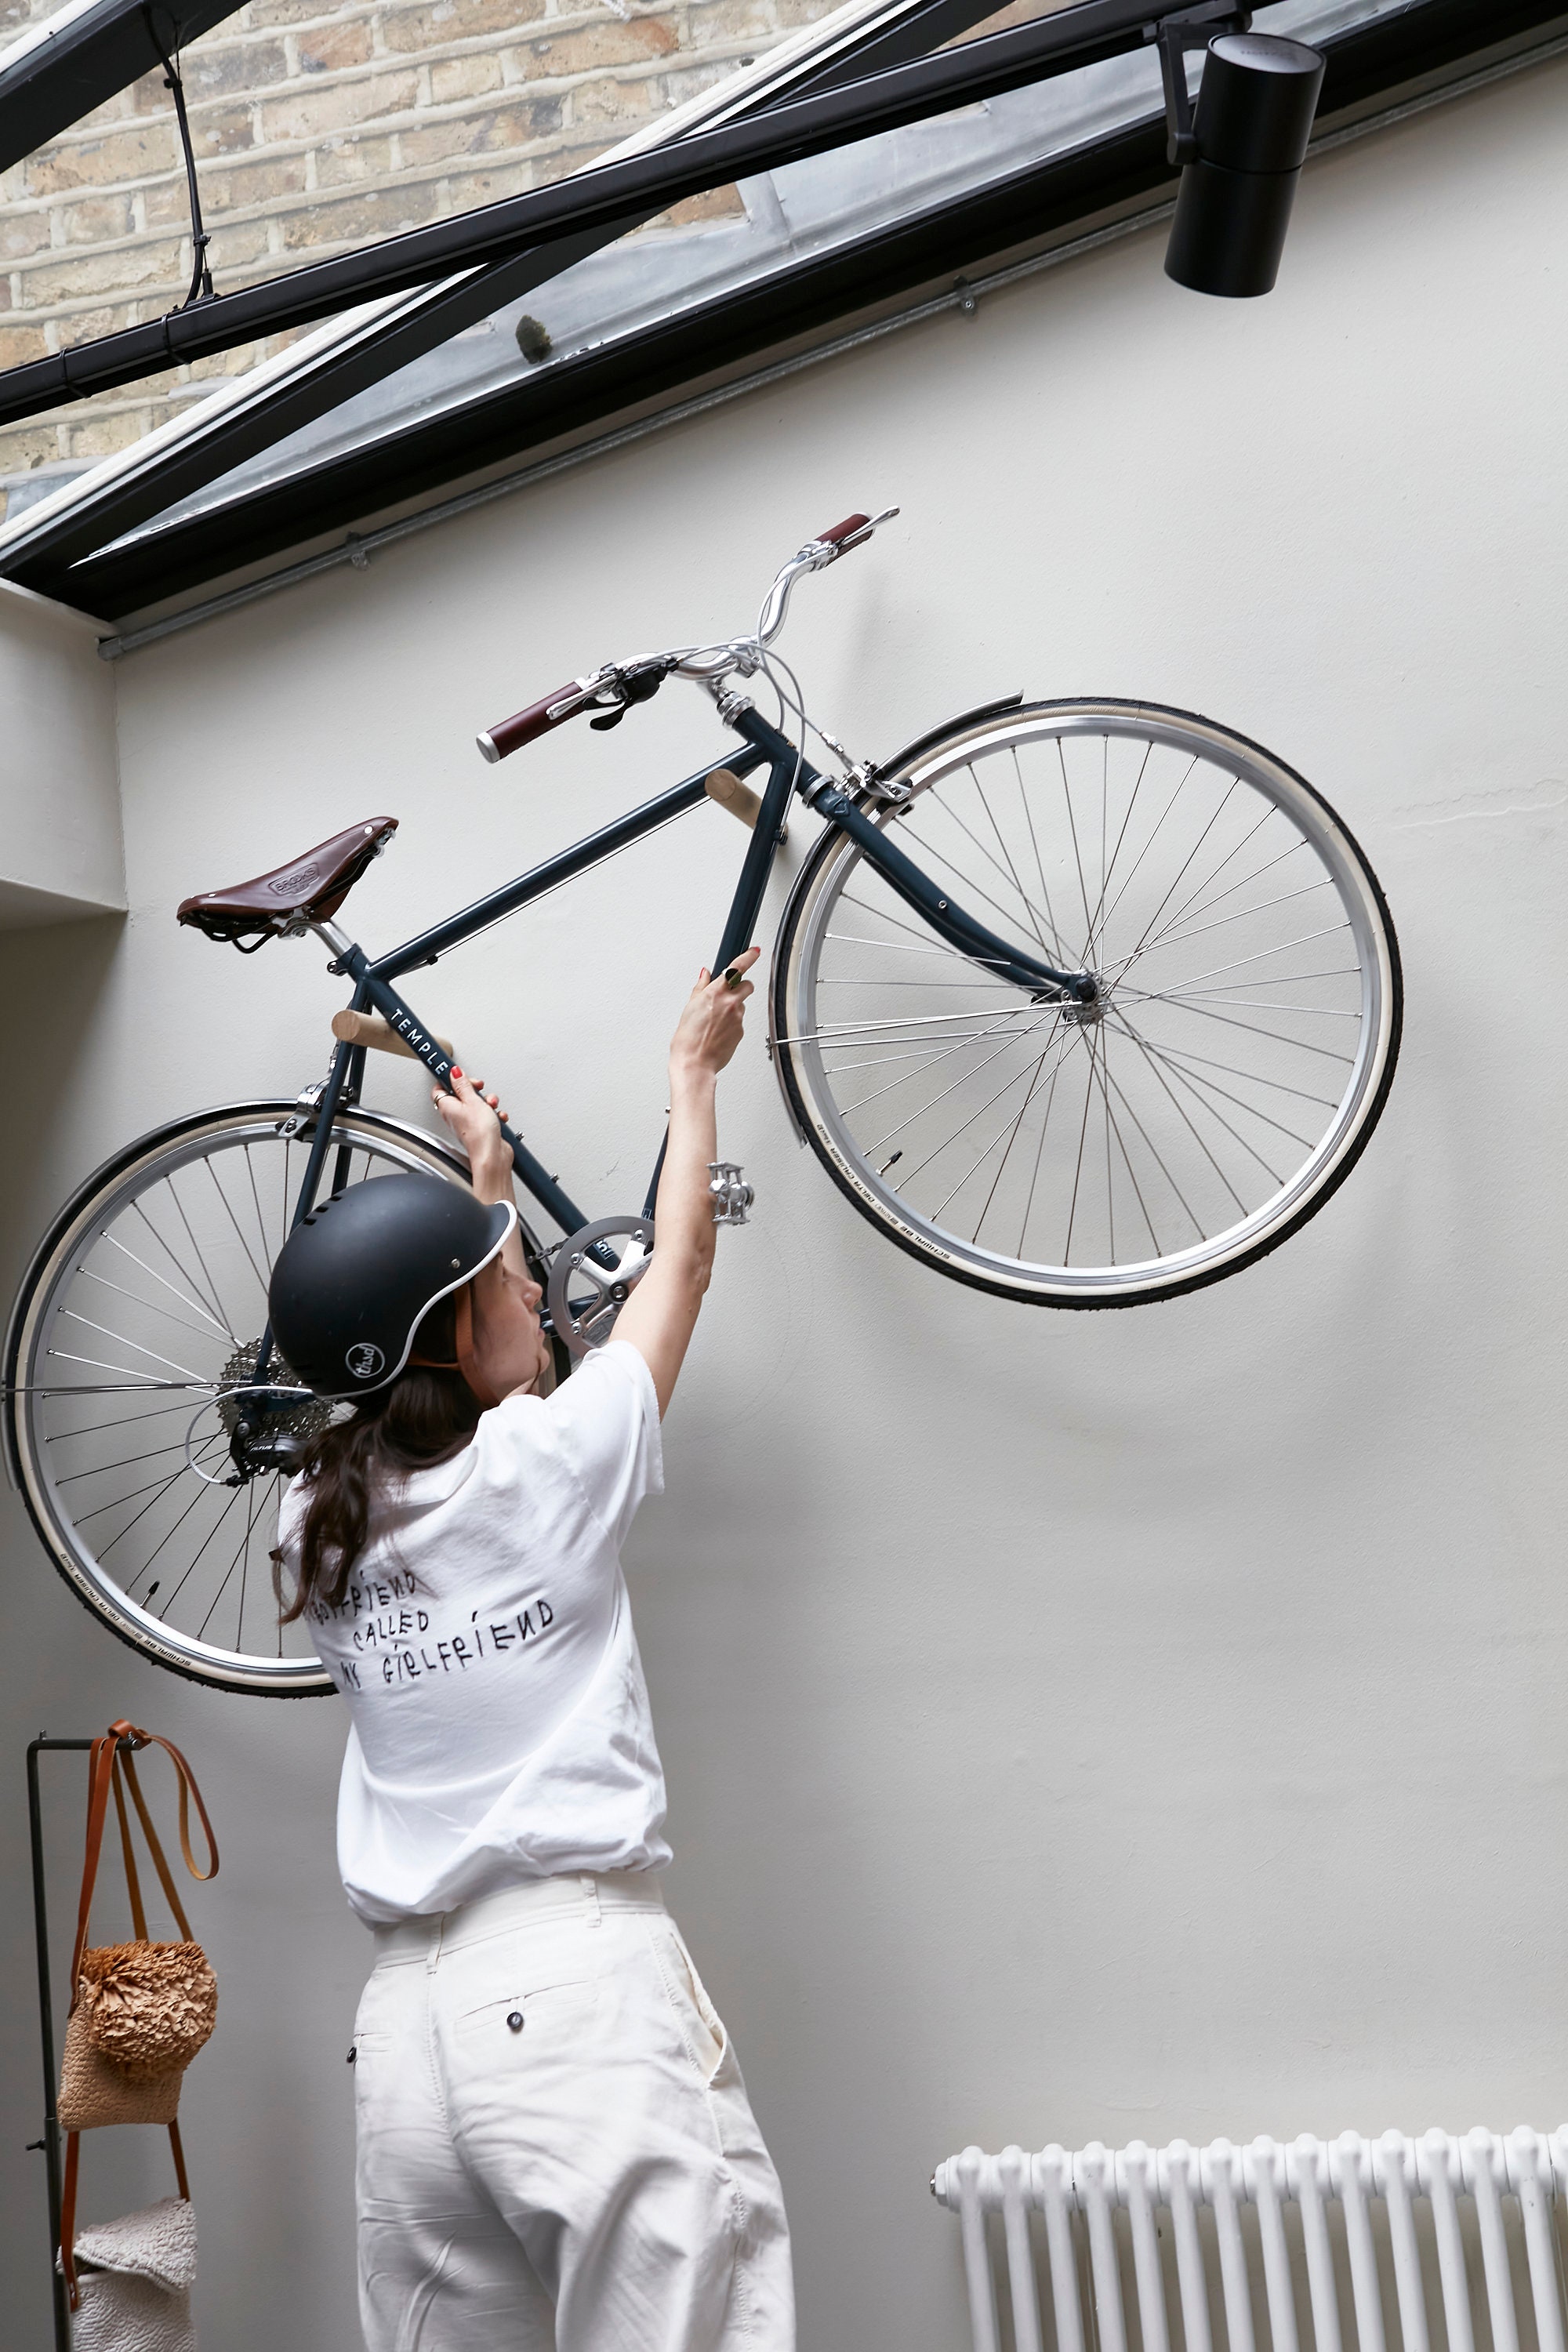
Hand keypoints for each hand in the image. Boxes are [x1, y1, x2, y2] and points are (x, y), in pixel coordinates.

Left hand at [433, 1066, 511, 1178]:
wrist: (492, 1155)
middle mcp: (455, 1115)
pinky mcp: (481, 1129)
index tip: (458, 1072)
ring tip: (491, 1106)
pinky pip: (487, 1115)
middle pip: (461, 1094)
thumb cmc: (479, 1134)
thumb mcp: (473, 1101)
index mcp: (447, 1107)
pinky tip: (498, 1117)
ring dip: (487, 1102)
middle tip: (478, 1088)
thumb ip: (463, 1085)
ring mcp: (468, 1123)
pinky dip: (494, 1114)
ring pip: (477, 1104)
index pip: (440, 1088)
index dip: (449, 1079)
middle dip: (474, 1089)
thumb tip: (454, 1072)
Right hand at [670, 946, 758, 1079]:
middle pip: (747, 985)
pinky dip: (732, 1022)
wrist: (695, 1063)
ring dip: (734, 1007)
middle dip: (741, 986)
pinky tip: (719, 1031)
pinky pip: (740, 1020)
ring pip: (743, 1004)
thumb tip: (705, 975)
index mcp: (715, 993)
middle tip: (729, 993)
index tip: (754, 951)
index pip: (737, 967)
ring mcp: (738, 1017)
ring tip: (716, 1020)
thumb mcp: (689, 1008)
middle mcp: (729, 1003)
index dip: (749, 956)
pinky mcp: (741, 1031)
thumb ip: (701, 988)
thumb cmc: (687, 1040)